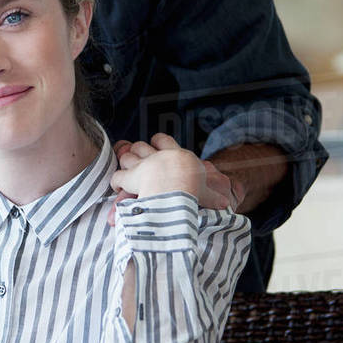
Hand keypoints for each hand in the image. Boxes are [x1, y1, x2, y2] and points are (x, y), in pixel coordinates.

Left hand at [108, 134, 235, 219]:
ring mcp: (144, 166)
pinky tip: (117, 187)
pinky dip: (116, 181)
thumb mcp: (209, 192)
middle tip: (135, 156)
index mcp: (178, 157)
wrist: (182, 192)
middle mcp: (159, 158)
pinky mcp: (132, 178)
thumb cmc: (197, 192)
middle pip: (141, 146)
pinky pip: (119, 177)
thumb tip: (225, 202)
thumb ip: (213, 195)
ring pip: (128, 157)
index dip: (158, 142)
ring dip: (125, 162)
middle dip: (137, 150)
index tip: (155, 144)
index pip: (164, 141)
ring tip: (127, 170)